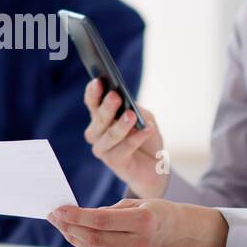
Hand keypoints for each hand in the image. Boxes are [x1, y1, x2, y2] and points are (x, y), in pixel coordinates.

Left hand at [47, 198, 227, 246]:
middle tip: (54, 217)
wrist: (183, 234)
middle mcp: (141, 243)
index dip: (75, 216)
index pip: (100, 220)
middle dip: (70, 227)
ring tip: (63, 226)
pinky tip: (78, 237)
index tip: (58, 210)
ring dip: (75, 239)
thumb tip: (79, 216)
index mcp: (144, 221)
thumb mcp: (139, 202)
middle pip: (95, 238)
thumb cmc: (159, 212)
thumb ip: (110, 210)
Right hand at [83, 78, 167, 197]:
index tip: (98, 81)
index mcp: (100, 117)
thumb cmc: (145, 137)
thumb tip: (128, 107)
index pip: (92, 102)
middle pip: (99, 119)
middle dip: (106, 107)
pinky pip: (125, 148)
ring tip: (131, 115)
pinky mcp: (115, 163)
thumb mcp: (143, 117)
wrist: (154, 165)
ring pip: (110, 135)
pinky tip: (148, 129)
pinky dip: (138, 137)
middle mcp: (97, 134)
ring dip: (121, 125)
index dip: (93, 92)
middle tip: (115, 96)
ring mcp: (103, 150)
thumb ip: (134, 109)